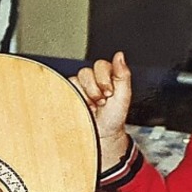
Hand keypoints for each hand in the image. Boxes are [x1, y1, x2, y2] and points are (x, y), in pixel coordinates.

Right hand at [70, 51, 132, 167]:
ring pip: (77, 79)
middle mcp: (92, 79)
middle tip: (101, 101)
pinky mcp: (69, 94)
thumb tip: (120, 55)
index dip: (104, 79)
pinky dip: (75, 98)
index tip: (109, 93)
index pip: (101, 65)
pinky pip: (67, 88)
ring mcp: (80, 87)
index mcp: (107, 76)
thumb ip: (123, 74)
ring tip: (92, 106)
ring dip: (86, 95)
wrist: (101, 135)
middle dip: (95, 89)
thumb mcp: (124, 96)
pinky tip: (82, 106)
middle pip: (87, 71)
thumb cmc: (113, 118)